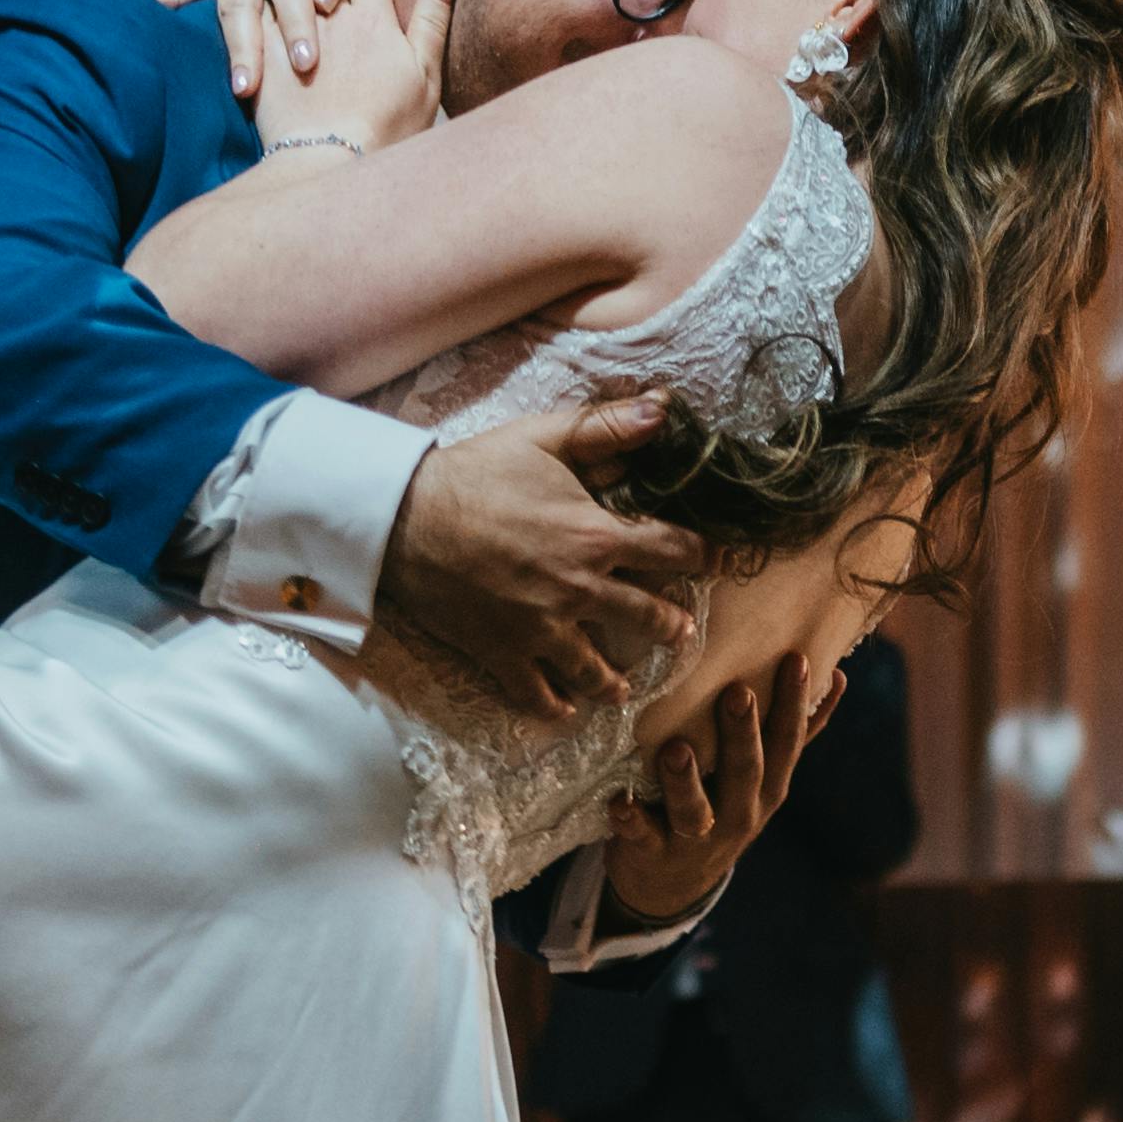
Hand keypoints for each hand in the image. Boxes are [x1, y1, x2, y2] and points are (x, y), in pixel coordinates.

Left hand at [251, 0, 454, 155]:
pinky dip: (258, 9)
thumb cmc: (385, 130)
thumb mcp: (425, 78)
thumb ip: (432, 21)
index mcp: (374, 17)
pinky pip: (254, 14)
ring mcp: (293, 33)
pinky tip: (262, 20)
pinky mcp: (261, 54)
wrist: (327, 166)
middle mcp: (332, 16)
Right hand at [379, 397, 705, 723]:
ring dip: (614, 680)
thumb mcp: (543, 437)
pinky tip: (565, 711)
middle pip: (645, 617)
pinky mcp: (503, 652)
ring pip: (594, 668)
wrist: (405, 522)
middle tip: (680, 631)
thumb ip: (606, 427)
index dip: (701, 555)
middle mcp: (579, 590)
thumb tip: (664, 410)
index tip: (717, 561)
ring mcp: (541, 628)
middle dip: (669, 624)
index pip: (670, 550)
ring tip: (625, 688)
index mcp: (596, 536)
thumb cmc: (475, 473)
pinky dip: (552, 705)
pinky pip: (535, 691)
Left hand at [603, 655, 842, 925]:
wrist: (672, 886)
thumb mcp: (763, 778)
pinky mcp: (652, 853)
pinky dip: (629, 819)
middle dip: (742, 735)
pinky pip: (641, 836)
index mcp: (768, 788)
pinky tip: (619, 801)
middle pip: (745, 772)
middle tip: (737, 693)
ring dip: (685, 781)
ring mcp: (696, 838)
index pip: (787, 742)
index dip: (793, 703)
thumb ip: (795, 732)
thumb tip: (837, 673)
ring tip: (675, 750)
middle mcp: (739, 813)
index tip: (794, 659)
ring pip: (694, 810)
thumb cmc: (721, 808)